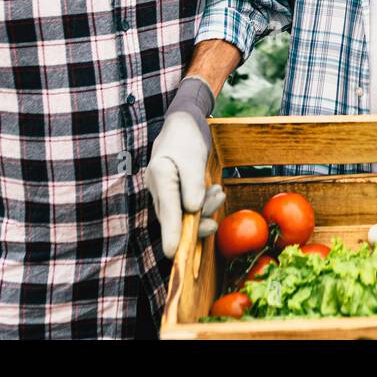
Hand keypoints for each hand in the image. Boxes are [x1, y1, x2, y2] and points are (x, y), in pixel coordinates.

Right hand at [146, 77, 226, 258]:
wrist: (183, 124)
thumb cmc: (186, 138)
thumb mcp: (193, 157)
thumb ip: (193, 184)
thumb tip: (192, 209)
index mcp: (159, 176)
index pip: (166, 210)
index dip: (171, 233)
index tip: (172, 252)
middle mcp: (157, 187)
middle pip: (174, 217)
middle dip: (197, 220)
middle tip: (217, 208)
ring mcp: (164, 192)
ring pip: (182, 214)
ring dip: (204, 210)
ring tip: (219, 193)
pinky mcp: (173, 193)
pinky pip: (186, 207)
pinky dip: (203, 204)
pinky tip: (216, 193)